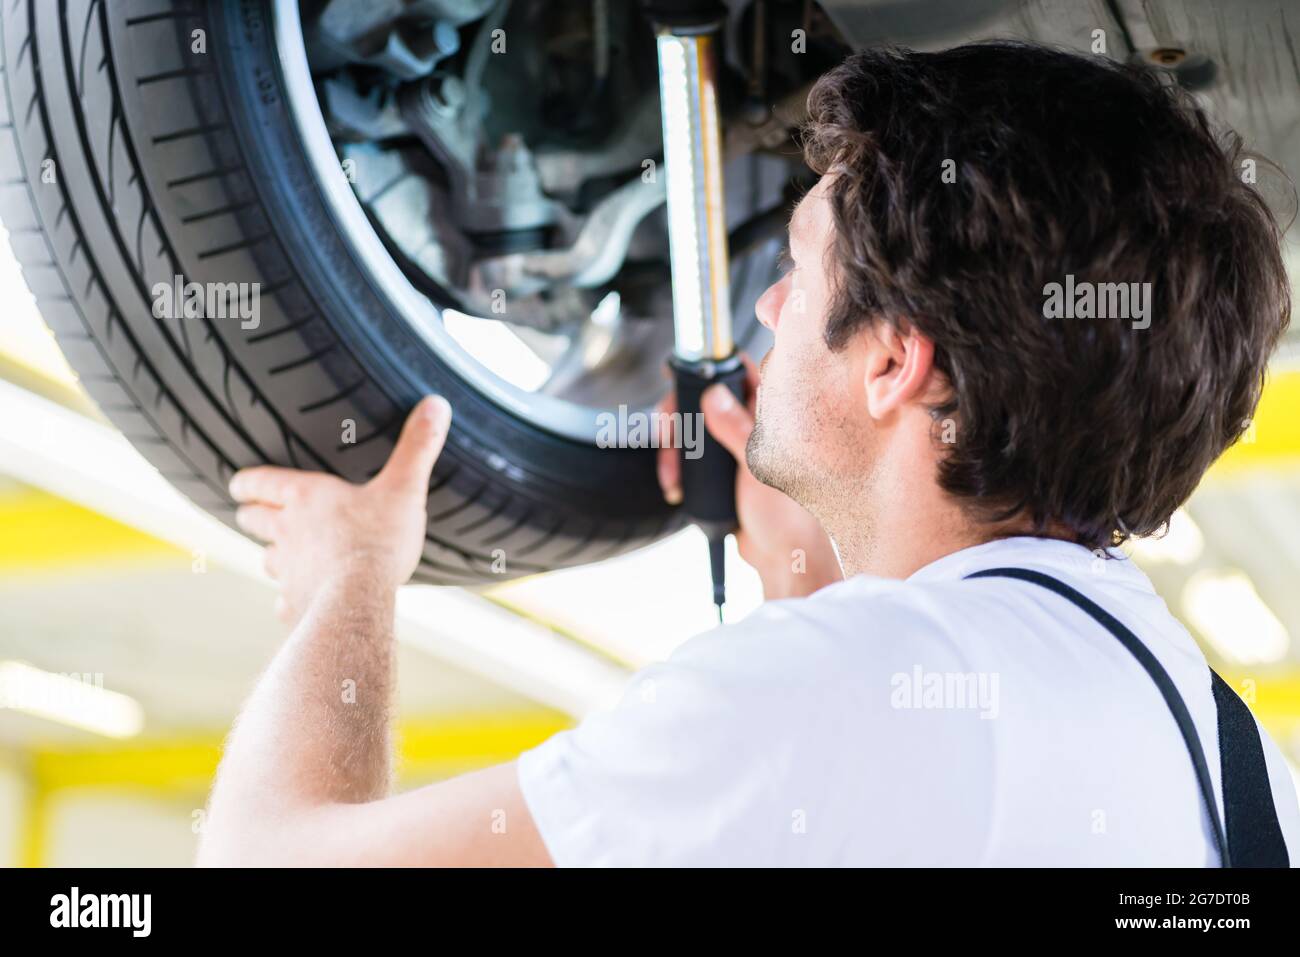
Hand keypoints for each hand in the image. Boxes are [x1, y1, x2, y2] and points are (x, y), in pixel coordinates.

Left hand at [229, 396, 451, 624]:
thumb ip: (417, 447)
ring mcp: (288, 571)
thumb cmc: (378, 541)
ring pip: (269, 561)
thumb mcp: (405, 487)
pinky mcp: (295, 604)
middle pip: (256, 521)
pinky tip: (301, 602)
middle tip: (248, 514)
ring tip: (279, 558)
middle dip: (252, 516)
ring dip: (273, 556)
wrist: (359, 601)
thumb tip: (436, 404)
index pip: (262, 483)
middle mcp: (288, 532)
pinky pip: (286, 602)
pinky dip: (292, 599)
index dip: (248, 482)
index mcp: (306, 498)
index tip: (238, 485)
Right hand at [656, 356, 840, 599]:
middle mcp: (753, 422)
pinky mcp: (721, 466)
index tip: (684, 373)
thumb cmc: (786, 513)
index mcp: (772, 414)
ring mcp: (734, 444)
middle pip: (704, 396)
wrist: (780, 555)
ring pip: (692, 426)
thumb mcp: (758, 467)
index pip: (740, 371)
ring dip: (674, 446)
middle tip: (667, 433)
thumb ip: (737, 429)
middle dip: (679, 414)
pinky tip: (675, 485)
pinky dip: (677, 466)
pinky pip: (690, 454)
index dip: (711, 366)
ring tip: (672, 474)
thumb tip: (713, 395)